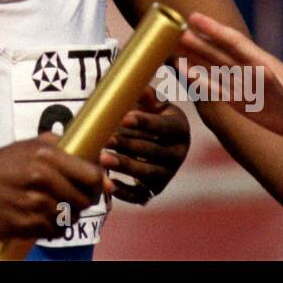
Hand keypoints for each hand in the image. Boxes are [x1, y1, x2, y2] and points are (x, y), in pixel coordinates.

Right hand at [0, 134, 112, 238]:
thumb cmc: (4, 161)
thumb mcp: (31, 144)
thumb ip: (63, 146)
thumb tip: (97, 153)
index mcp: (45, 157)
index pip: (91, 176)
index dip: (100, 183)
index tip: (99, 185)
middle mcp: (39, 180)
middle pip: (83, 201)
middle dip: (82, 201)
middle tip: (75, 198)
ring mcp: (29, 205)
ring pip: (68, 218)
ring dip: (66, 215)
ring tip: (55, 206)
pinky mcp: (21, 225)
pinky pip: (51, 232)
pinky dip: (51, 227)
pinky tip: (42, 216)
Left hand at [100, 87, 190, 204]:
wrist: (153, 140)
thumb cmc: (149, 116)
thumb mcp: (152, 103)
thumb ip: (147, 96)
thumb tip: (140, 88)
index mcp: (180, 128)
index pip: (164, 127)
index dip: (146, 123)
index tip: (125, 118)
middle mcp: (178, 153)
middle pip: (154, 151)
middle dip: (129, 145)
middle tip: (107, 139)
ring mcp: (168, 174)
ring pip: (147, 173)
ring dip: (124, 166)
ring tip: (102, 157)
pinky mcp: (154, 190)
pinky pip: (140, 195)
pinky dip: (124, 192)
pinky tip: (107, 183)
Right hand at [176, 12, 282, 140]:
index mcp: (264, 65)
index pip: (235, 43)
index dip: (215, 30)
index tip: (194, 17)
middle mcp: (249, 71)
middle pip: (218, 51)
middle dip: (196, 40)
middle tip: (172, 28)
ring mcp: (243, 84)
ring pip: (213, 64)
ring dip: (194, 53)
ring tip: (172, 42)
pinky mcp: (238, 100)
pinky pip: (214, 85)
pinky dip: (197, 76)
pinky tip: (182, 67)